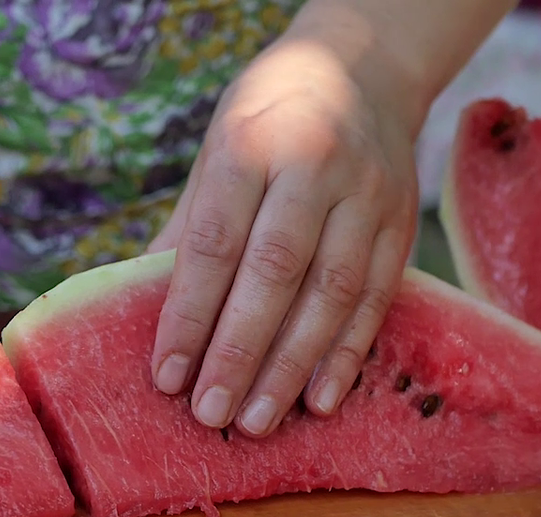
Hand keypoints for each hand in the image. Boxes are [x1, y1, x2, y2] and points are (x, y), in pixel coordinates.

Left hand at [146, 30, 419, 438]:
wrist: (364, 71)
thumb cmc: (269, 119)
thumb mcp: (216, 151)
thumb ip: (187, 227)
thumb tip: (139, 306)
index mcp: (252, 146)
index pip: (214, 244)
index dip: (188, 315)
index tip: (166, 376)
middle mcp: (315, 168)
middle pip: (273, 273)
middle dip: (239, 352)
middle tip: (210, 413)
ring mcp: (367, 197)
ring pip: (330, 292)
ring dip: (292, 365)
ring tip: (258, 420)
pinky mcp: (401, 225)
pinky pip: (375, 298)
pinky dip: (348, 354)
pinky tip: (321, 399)